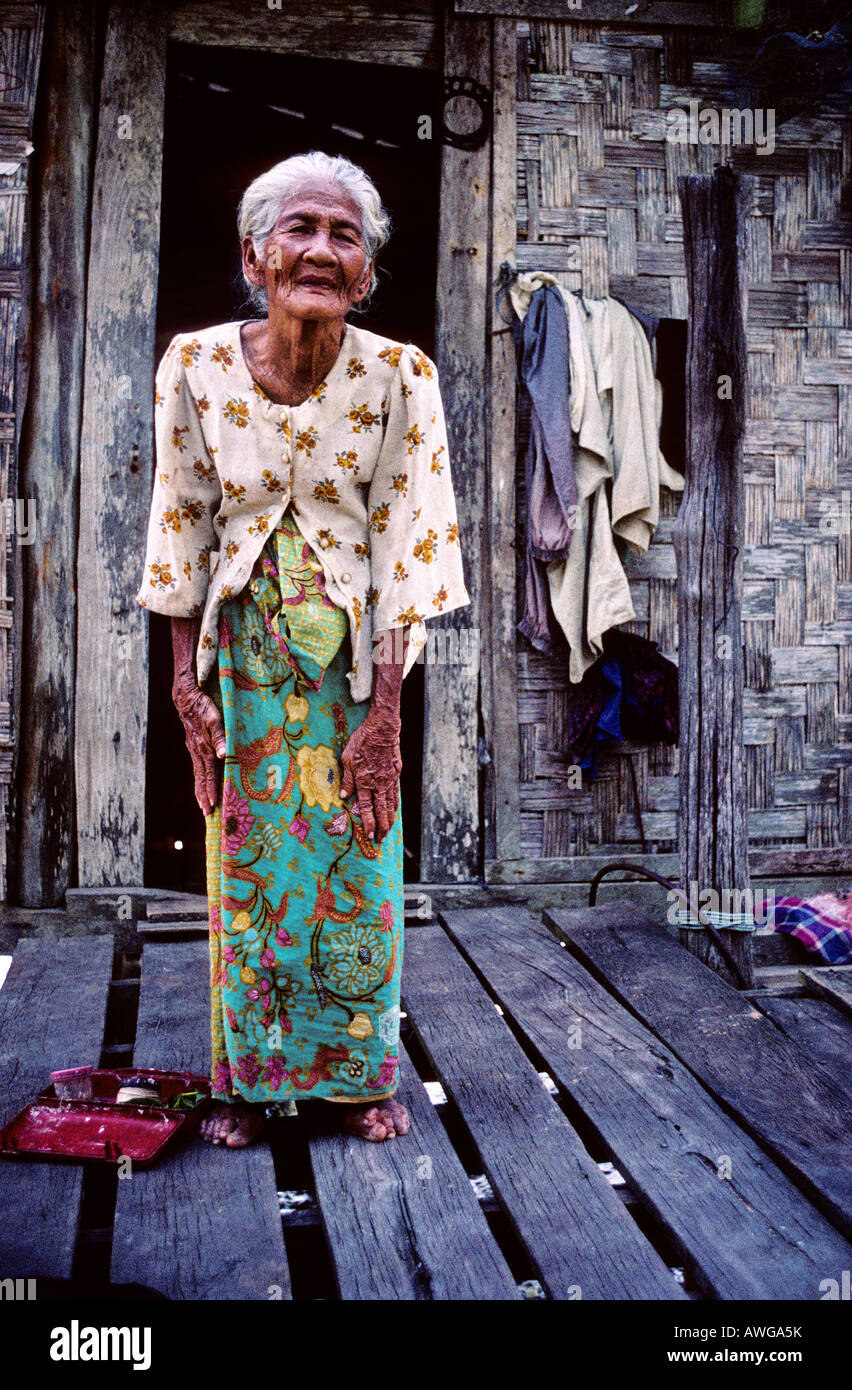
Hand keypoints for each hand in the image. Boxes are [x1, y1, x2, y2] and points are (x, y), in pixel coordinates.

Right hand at [172, 675, 226, 815]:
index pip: (209, 773)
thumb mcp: (215, 719)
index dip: (212, 789)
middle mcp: (197, 752)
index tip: (214, 804)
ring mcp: (193, 750)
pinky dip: (199, 780)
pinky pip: (197, 768)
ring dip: (201, 791)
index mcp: (203, 748)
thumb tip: (224, 756)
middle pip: (201, 779)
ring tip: (203, 806)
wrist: (186, 697)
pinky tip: (202, 785)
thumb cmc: (203, 706)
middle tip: (208, 814)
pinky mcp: (193, 746)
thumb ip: (221, 737)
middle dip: (204, 797)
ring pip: (197, 775)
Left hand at [339, 708, 401, 842]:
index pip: (366, 808)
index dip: (369, 823)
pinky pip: (395, 794)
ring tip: (389, 831)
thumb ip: (347, 780)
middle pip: (381, 811)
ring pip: (391, 805)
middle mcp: (378, 783)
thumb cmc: (361, 742)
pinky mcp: (396, 773)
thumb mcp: (347, 759)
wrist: (382, 730)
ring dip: (390, 820)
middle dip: (382, 828)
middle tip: (381, 841)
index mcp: (364, 781)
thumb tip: (343, 796)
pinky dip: (395, 805)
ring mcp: (389, 779)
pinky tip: (394, 811)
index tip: (370, 835)